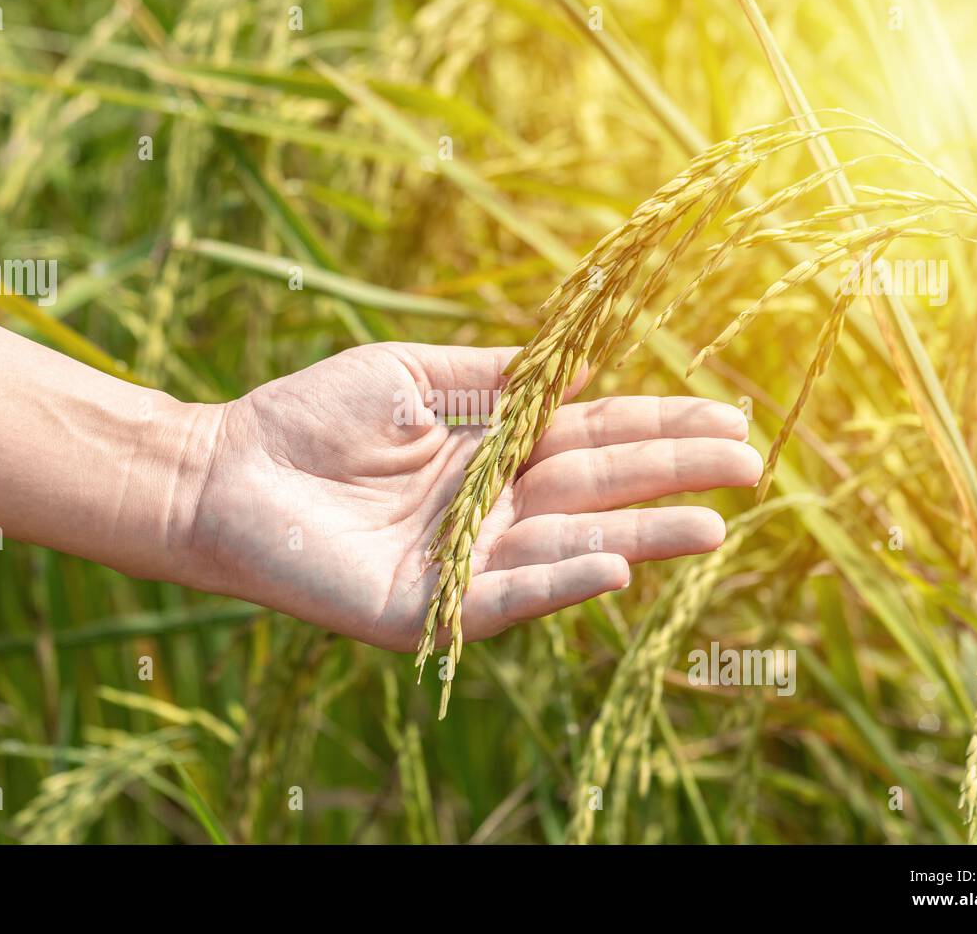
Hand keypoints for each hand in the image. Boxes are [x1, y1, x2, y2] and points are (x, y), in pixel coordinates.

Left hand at [177, 342, 761, 651]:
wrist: (225, 470)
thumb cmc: (312, 417)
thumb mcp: (415, 378)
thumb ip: (493, 380)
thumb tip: (576, 368)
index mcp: (492, 453)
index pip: (592, 436)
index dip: (658, 426)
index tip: (726, 414)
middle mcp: (491, 511)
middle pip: (598, 489)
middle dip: (673, 477)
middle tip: (751, 465)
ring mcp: (463, 562)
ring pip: (566, 547)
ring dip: (641, 537)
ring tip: (714, 528)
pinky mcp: (422, 607)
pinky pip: (500, 598)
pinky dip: (556, 582)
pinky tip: (614, 564)